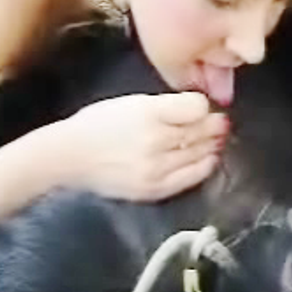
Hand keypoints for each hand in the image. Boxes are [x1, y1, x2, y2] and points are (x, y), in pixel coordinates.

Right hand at [62, 92, 228, 200]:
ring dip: (213, 145)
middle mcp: (155, 140)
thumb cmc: (100, 125)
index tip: (207, 109)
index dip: (205, 107)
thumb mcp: (132, 102)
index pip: (196, 107)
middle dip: (216, 126)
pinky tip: (209, 159)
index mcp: (148, 112)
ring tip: (217, 140)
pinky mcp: (155, 188)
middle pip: (201, 132)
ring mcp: (156, 167)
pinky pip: (192, 177)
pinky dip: (205, 166)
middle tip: (222, 124)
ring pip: (200, 153)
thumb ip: (167, 105)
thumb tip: (202, 109)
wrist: (69, 157)